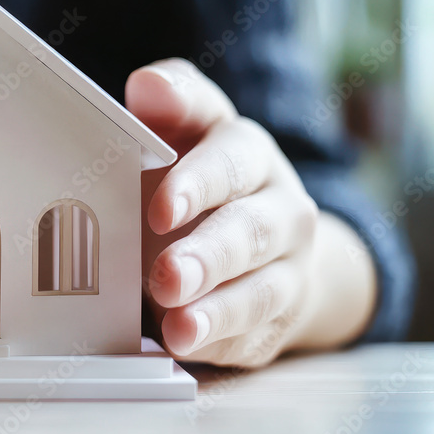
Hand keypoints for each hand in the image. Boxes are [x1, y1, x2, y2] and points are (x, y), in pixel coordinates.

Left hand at [127, 59, 324, 366]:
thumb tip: (147, 86)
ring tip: (178, 325)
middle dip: (208, 256)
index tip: (160, 208)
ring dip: (217, 310)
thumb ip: (171, 104)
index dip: (198, 183)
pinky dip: (219, 344)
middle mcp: (279, 210)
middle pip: (251, 232)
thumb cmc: (202, 175)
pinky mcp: (274, 320)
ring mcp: (285, 269)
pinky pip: (253, 336)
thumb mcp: (188, 129)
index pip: (231, 160)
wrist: (267, 240)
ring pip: (260, 291)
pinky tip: (188, 347)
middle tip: (166, 276)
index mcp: (249, 154)